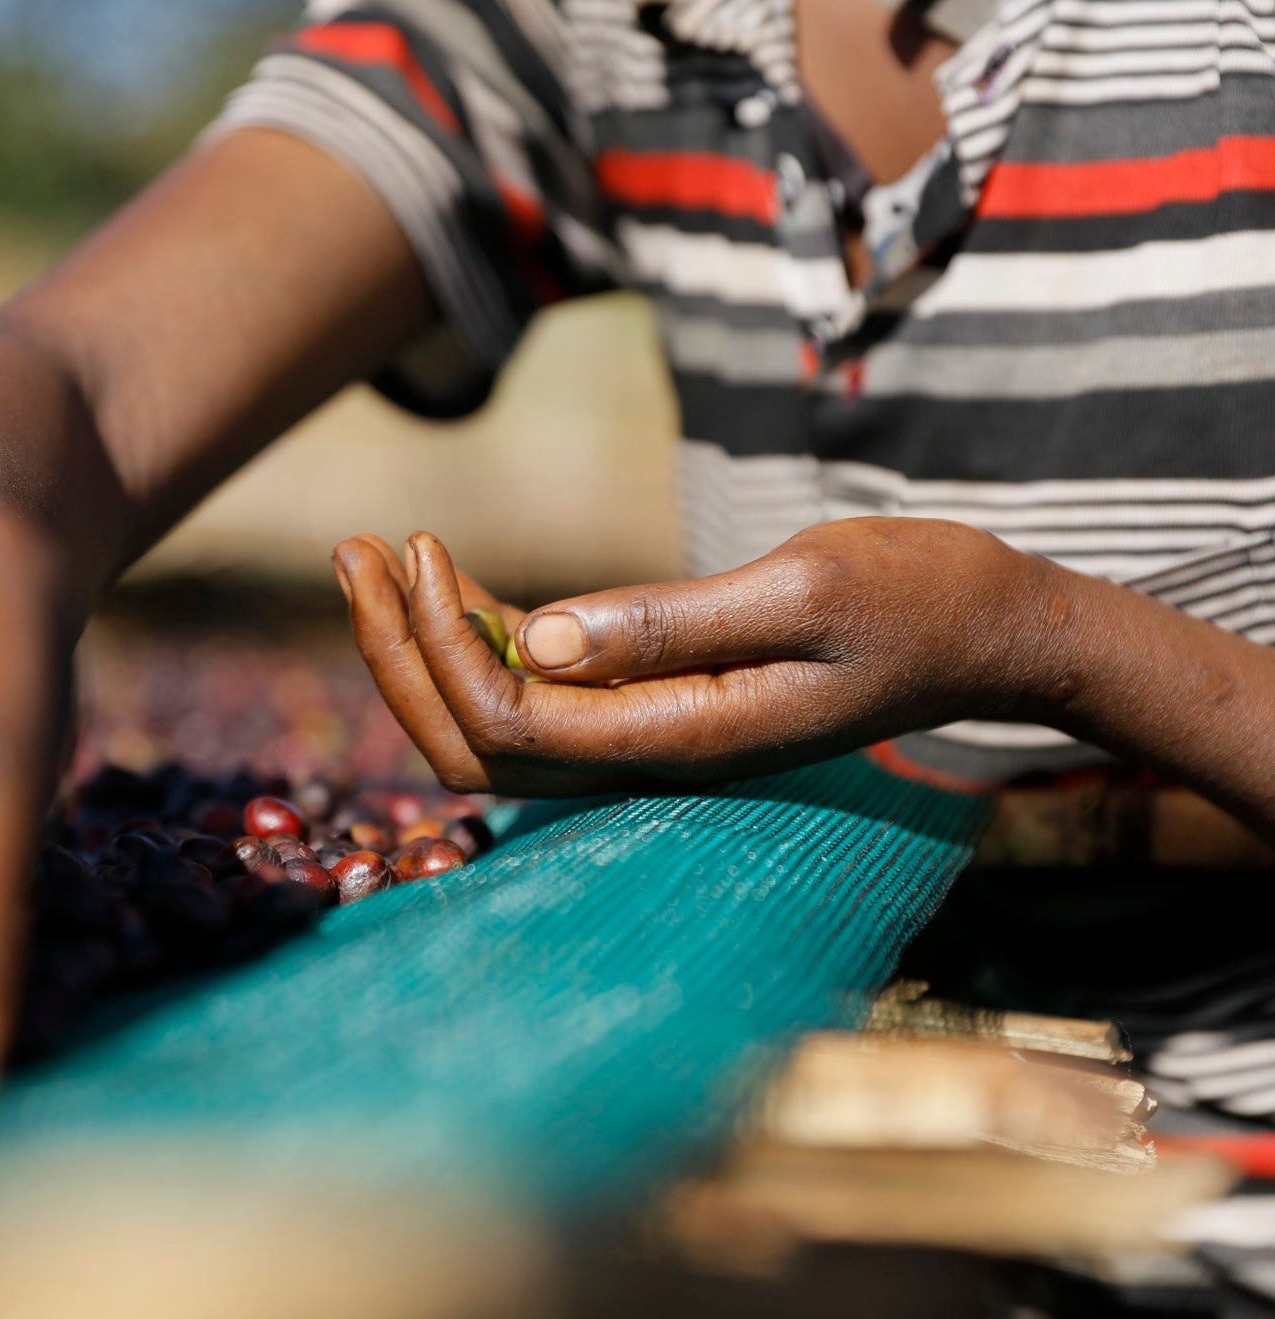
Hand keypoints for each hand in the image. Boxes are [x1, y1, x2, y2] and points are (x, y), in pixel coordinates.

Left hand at [333, 518, 1062, 794]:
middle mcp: (648, 755)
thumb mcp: (805, 588)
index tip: (421, 542)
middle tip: (352, 551)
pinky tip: (450, 575)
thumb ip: (671, 622)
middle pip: (474, 742)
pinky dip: (482, 637)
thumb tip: (534, 636)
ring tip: (368, 553)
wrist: (986, 630)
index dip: (441, 647)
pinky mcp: (655, 703)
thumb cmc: (915, 598)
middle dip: (397, 655)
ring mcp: (648, 736)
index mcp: (680, 738)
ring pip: (494, 722)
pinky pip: (539, 691)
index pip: (511, 723)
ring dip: (422, 648)